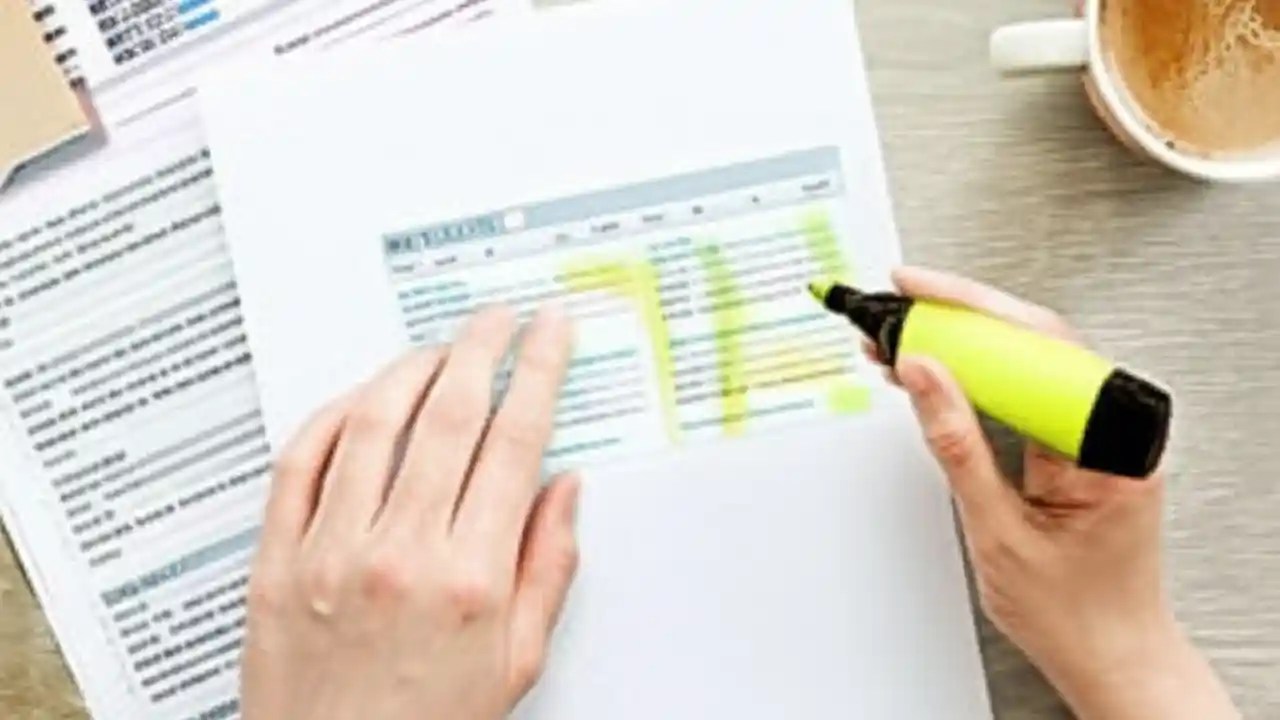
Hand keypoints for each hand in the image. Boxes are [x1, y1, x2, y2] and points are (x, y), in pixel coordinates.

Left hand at [240, 305, 578, 719]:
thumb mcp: (516, 661)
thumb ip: (548, 568)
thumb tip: (565, 489)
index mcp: (471, 578)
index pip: (515, 441)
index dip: (540, 371)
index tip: (551, 332)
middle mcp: (400, 553)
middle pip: (450, 413)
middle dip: (482, 346)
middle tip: (500, 318)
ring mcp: (331, 551)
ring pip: (372, 421)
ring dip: (411, 367)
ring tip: (437, 348)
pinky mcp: (277, 560)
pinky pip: (300, 460)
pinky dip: (331, 415)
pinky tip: (359, 399)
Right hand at [883, 267, 1237, 719]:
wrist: (1112, 657)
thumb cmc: (1075, 613)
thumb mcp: (997, 530)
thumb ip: (956, 445)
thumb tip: (925, 377)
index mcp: (1107, 446)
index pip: (1034, 347)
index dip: (967, 314)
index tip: (913, 299)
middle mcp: (1113, 430)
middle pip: (1031, 341)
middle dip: (957, 319)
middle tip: (894, 309)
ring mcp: (1097, 435)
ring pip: (1026, 362)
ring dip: (962, 349)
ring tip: (899, 342)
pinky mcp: (1078, 444)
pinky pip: (1025, 393)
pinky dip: (977, 381)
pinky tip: (938, 376)